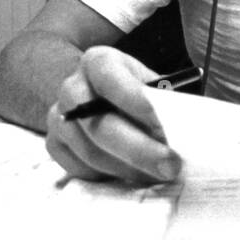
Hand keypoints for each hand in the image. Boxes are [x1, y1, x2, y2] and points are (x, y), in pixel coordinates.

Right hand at [44, 46, 182, 185]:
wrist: (108, 103)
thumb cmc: (141, 95)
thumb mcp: (156, 88)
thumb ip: (166, 104)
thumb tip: (184, 130)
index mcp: (98, 62)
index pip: (109, 77)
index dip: (133, 99)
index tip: (160, 121)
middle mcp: (73, 87)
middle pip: (98, 122)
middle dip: (139, 149)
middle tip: (171, 165)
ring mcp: (59, 117)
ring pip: (90, 151)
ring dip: (128, 168)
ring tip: (159, 174)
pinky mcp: (55, 144)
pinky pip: (80, 168)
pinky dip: (110, 176)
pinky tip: (134, 175)